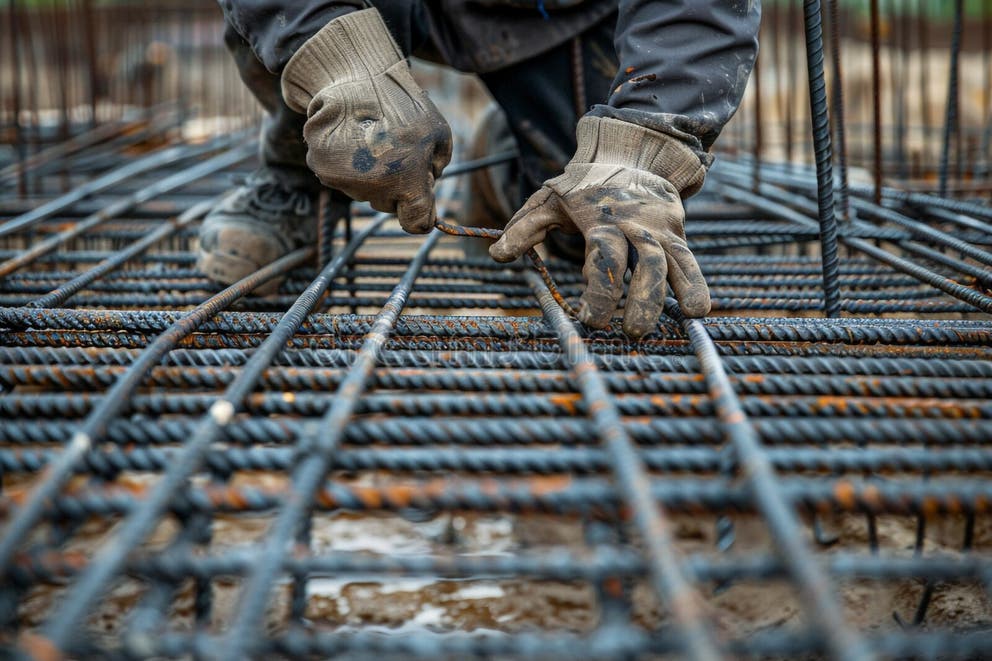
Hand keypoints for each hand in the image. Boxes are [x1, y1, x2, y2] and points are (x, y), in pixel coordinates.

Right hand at [281, 9, 451, 232]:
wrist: (357, 75)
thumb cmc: (403, 105)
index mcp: (407, 182)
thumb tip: (428, 189)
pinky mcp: (322, 169)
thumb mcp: (439, 133)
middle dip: (396, 186)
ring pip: (364, 192)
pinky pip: (342, 179)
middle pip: (389, 205)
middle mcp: (374, 188)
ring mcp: (345, 180)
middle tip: (394, 151)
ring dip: (370, 174)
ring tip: (372, 139)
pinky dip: (347, 165)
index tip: (420, 198)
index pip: (417, 224)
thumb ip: (437, 168)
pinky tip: (353, 139)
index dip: (422, 213)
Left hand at [490, 117, 709, 337]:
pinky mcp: (677, 233)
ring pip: (672, 264)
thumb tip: (496, 254)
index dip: (600, 288)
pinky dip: (696, 284)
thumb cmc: (583, 184)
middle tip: (630, 332)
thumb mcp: (550, 199)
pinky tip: (698, 311)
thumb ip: (525, 227)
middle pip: (644, 263)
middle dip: (640, 299)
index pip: (603, 256)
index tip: (589, 318)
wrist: (630, 150)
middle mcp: (635, 224)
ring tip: (664, 326)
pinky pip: (690, 261)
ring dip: (670, 296)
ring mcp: (660, 229)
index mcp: (601, 218)